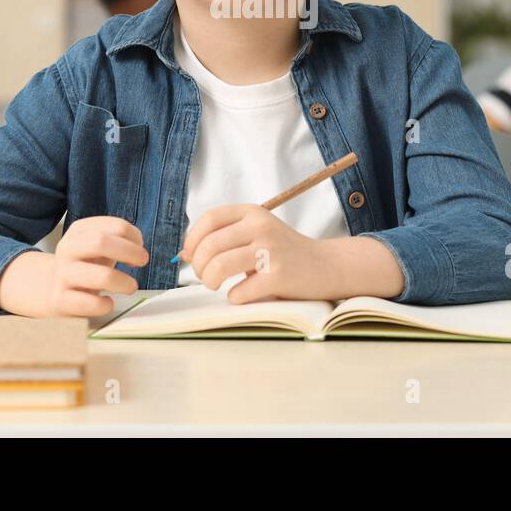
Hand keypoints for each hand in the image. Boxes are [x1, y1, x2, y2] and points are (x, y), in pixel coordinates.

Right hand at [44, 216, 148, 316]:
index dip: (134, 237)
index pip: (116, 226)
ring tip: (130, 287)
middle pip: (101, 242)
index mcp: (79, 231)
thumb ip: (119, 241)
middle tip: (142, 262)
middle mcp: (68, 249)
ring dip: (124, 282)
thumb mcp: (99, 246)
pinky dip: (106, 304)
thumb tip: (139, 252)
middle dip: (130, 252)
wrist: (52, 289)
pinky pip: (92, 303)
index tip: (140, 248)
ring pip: (102, 276)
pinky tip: (107, 302)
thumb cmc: (86, 265)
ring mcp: (62, 274)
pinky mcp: (60, 300)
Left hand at [178, 204, 333, 303]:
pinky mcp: (280, 276)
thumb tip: (184, 254)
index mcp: (252, 213)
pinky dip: (234, 297)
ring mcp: (271, 251)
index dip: (192, 240)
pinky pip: (241, 291)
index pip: (209, 219)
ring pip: (220, 266)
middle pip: (210, 245)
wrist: (327, 265)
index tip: (191, 256)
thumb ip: (224, 238)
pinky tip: (242, 294)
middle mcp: (261, 227)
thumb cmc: (284, 252)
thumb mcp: (256, 233)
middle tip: (204, 277)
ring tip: (215, 285)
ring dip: (210, 281)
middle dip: (198, 266)